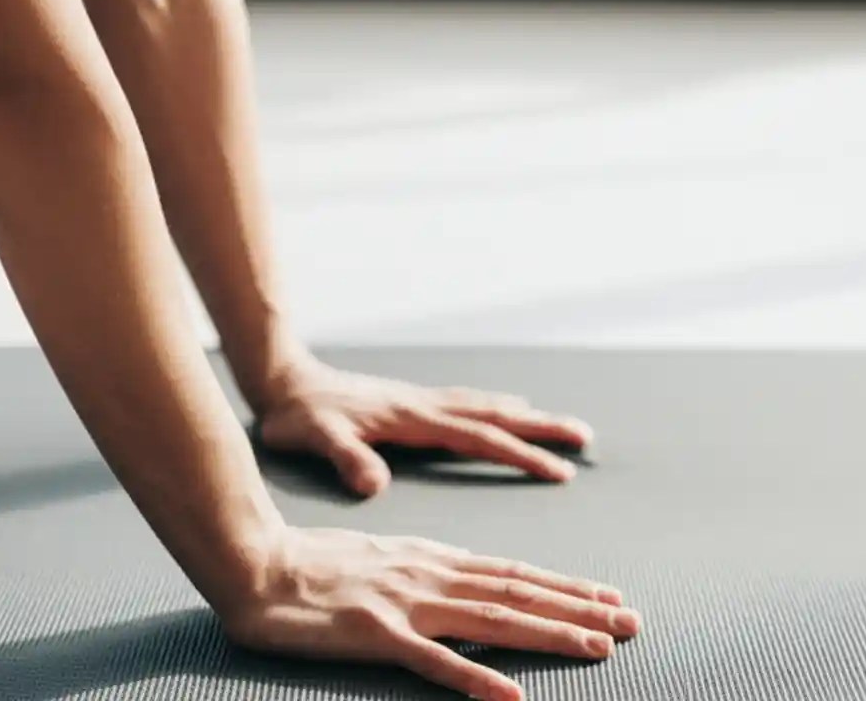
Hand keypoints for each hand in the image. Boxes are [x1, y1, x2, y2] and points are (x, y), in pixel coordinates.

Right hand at [220, 526, 638, 700]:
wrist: (255, 562)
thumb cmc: (310, 565)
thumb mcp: (379, 558)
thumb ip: (423, 572)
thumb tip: (464, 586)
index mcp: (429, 558)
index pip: (511, 572)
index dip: (564, 586)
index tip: (609, 597)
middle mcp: (428, 574)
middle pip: (517, 592)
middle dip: (578, 608)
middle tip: (632, 623)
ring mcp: (404, 603)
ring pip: (492, 620)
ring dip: (549, 633)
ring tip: (598, 648)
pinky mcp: (375, 633)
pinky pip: (432, 662)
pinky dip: (475, 677)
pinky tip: (511, 696)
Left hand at [257, 360, 593, 495]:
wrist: (280, 380)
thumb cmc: (296, 416)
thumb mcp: (315, 439)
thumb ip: (345, 458)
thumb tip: (374, 485)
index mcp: (411, 419)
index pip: (478, 438)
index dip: (520, 455)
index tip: (559, 470)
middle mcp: (423, 405)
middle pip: (495, 415)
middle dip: (541, 427)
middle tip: (585, 438)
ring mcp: (418, 400)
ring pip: (485, 406)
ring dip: (526, 416)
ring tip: (563, 425)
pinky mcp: (409, 402)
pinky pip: (467, 403)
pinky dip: (495, 407)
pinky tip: (505, 409)